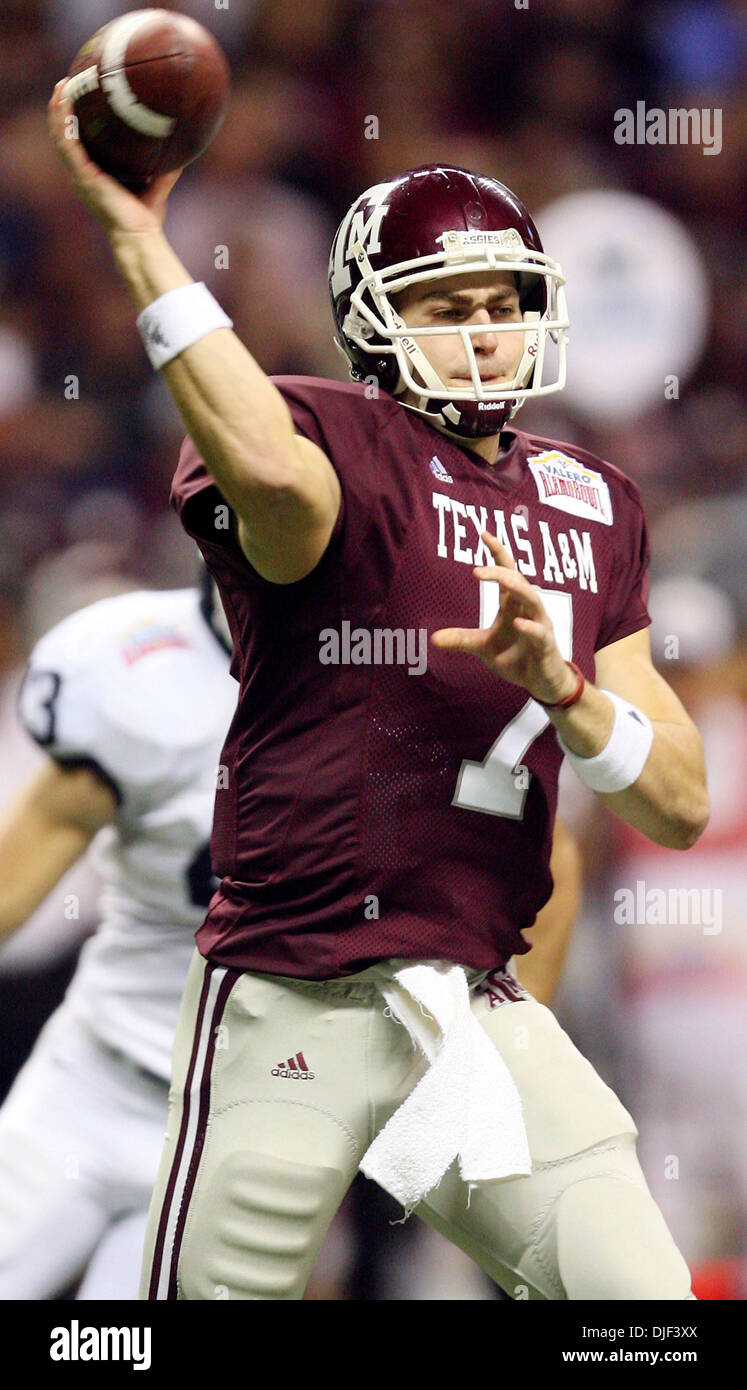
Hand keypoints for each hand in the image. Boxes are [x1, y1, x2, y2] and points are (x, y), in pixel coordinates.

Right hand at [47, 80, 181, 236]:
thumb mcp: (157, 184)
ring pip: (61, 135)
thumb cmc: (146, 218)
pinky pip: (68, 144)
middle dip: (63, 108)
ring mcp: (80, 175)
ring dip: (58, 109)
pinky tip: (64, 103)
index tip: (81, 97)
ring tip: (62, 84)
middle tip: (67, 82)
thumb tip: (184, 146)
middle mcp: (82, 174)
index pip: (79, 143)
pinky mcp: (83, 176)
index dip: (75, 121)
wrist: (139, 237)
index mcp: (94, 175)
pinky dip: (63, 122)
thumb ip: (166, 167)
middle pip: (65, 134)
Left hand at [431, 531, 577, 703]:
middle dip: (500, 571)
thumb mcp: (484, 648)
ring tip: (501, 581)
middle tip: (477, 569)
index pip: (508, 571)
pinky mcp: (547, 646)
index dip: (498, 553)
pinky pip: (540, 634)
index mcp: (513, 606)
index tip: (483, 534)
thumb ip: (462, 640)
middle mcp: (529, 610)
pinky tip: (517, 623)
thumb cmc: (517, 658)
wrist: (542, 683)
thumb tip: (432, 639)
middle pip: (518, 582)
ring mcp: (540, 627)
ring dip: (518, 589)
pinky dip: (530, 628)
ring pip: (533, 600)